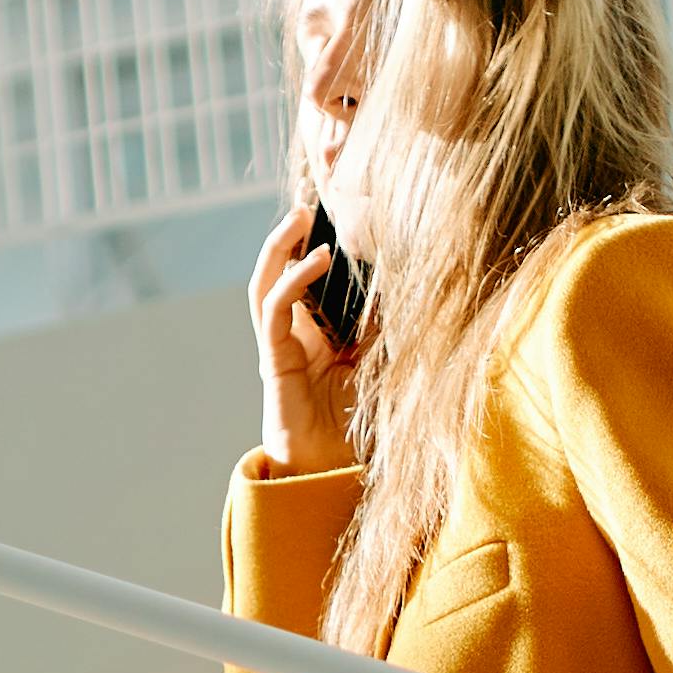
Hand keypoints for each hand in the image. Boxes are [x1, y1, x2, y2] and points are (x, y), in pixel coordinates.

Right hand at [249, 202, 359, 474]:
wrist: (338, 473)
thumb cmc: (358, 423)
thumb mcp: (381, 360)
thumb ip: (384, 325)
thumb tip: (404, 280)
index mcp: (316, 333)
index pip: (309, 277)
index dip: (312, 241)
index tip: (334, 205)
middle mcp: (293, 335)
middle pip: (280, 271)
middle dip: (289, 234)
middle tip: (310, 199)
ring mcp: (280, 347)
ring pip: (267, 283)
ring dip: (280, 246)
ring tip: (301, 216)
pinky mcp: (275, 361)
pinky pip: (274, 311)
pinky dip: (292, 280)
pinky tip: (316, 260)